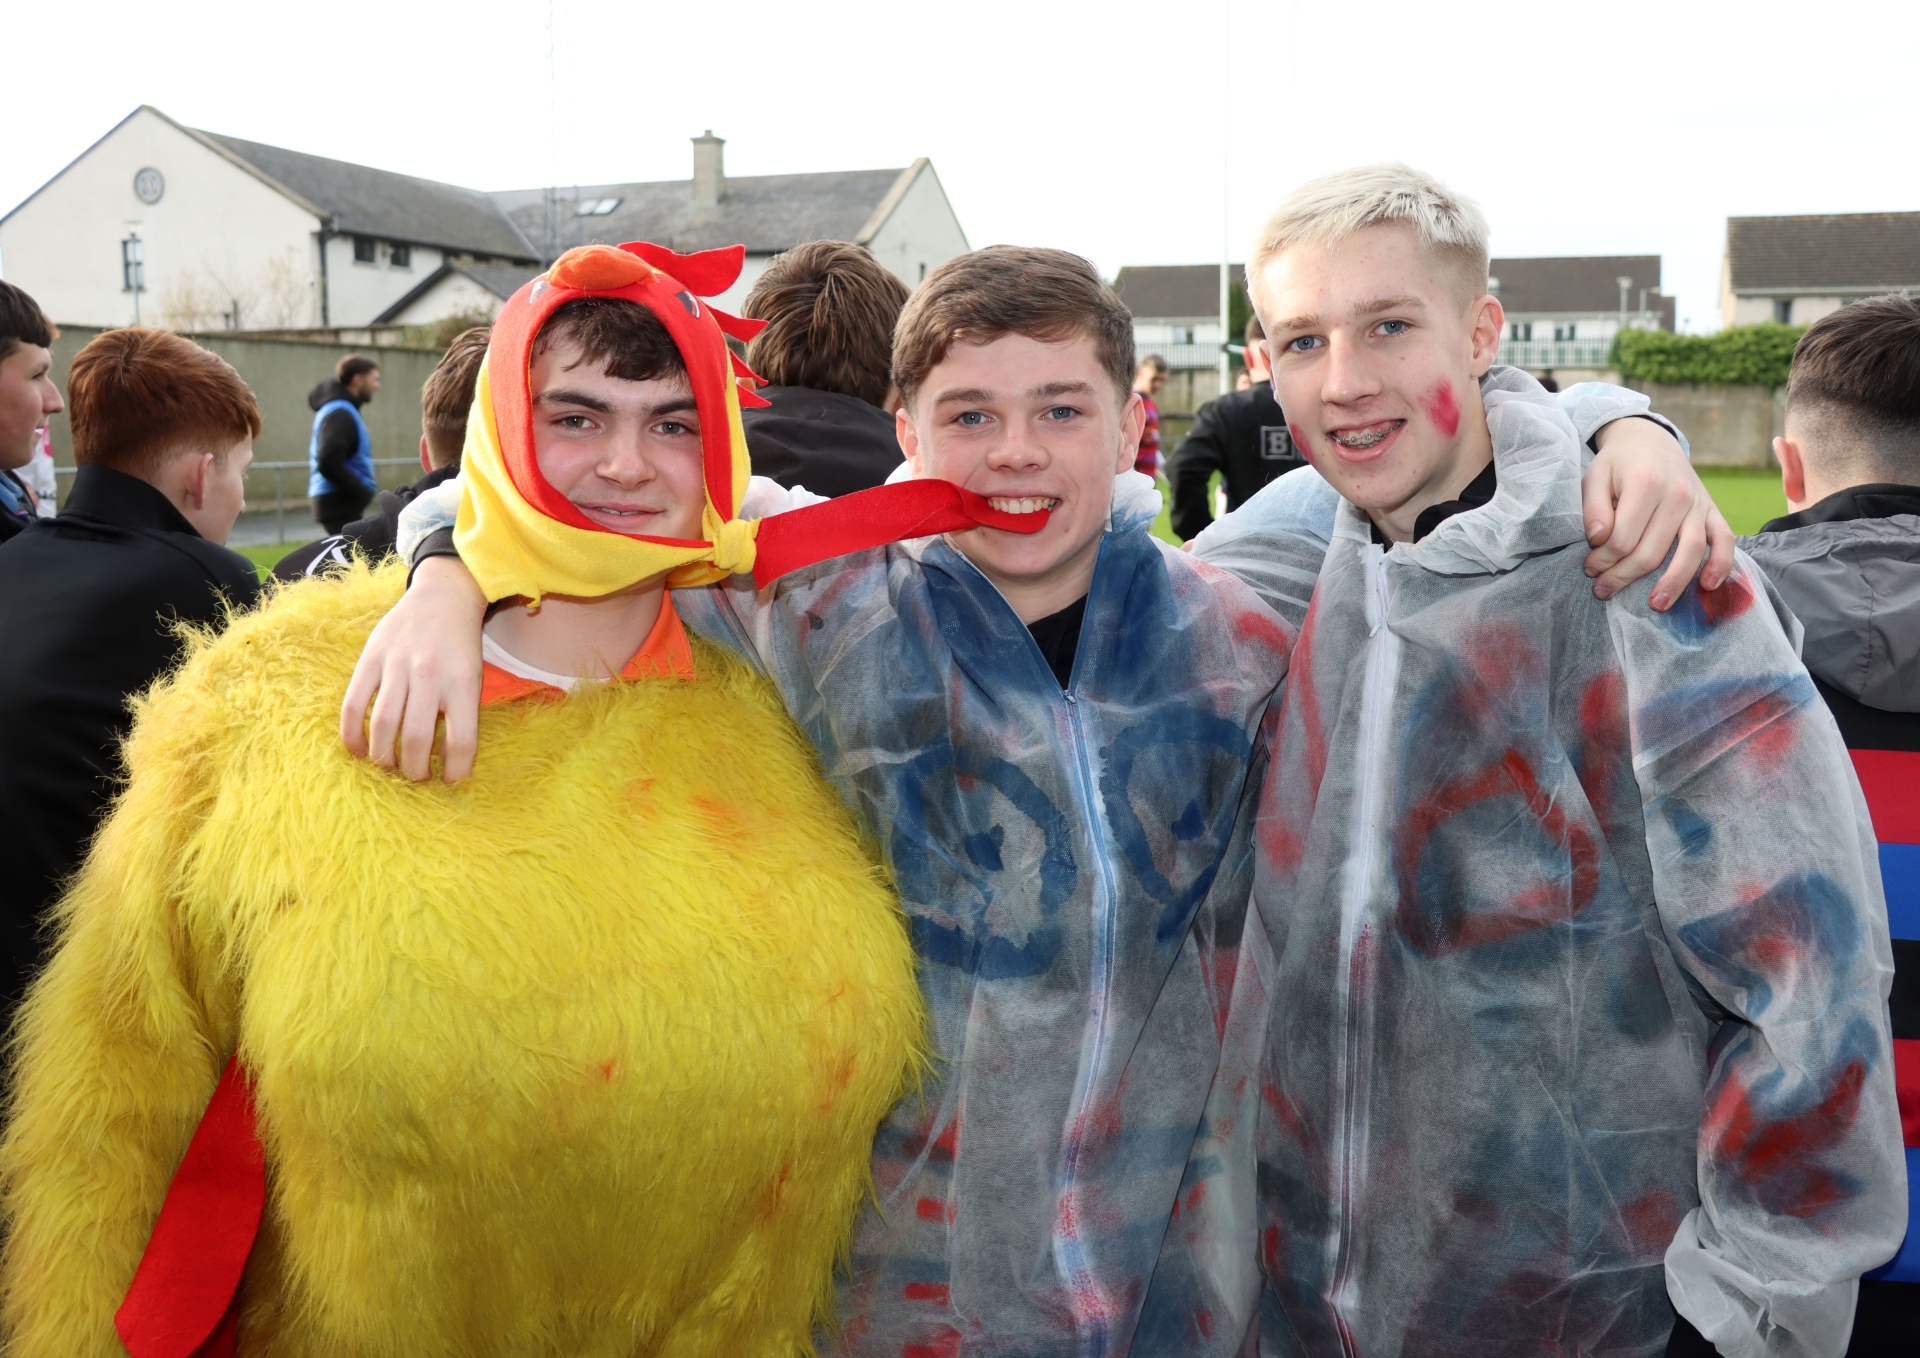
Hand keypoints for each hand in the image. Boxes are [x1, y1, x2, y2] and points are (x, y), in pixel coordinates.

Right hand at [339, 556, 487, 781]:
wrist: (443, 597)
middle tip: (415, 777)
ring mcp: (396, 666)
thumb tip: (449, 761)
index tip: (450, 781)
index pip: (462, 740)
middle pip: (417, 738)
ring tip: (390, 767)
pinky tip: (359, 750)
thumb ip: (462, 712)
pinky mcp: (370, 659)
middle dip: (414, 770)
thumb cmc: (461, 645)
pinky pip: (353, 704)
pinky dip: (352, 734)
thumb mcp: (474, 676)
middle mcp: (430, 675)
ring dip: (384, 757)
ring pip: (383, 725)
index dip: (456, 771)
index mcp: (462, 683)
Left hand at [1582, 418, 1734, 611]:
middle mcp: (1676, 495)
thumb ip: (1593, 508)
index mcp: (1645, 484)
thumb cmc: (1618, 464)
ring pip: (1690, 552)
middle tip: (1603, 590)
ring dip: (1673, 583)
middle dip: (1624, 576)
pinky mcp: (1712, 510)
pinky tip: (1708, 585)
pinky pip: (1724, 539)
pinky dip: (1721, 563)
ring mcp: (1698, 504)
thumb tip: (1597, 539)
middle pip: (1652, 551)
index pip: (1622, 539)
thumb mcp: (1595, 476)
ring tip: (1655, 605)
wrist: (1650, 441)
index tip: (1589, 569)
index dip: (1602, 561)